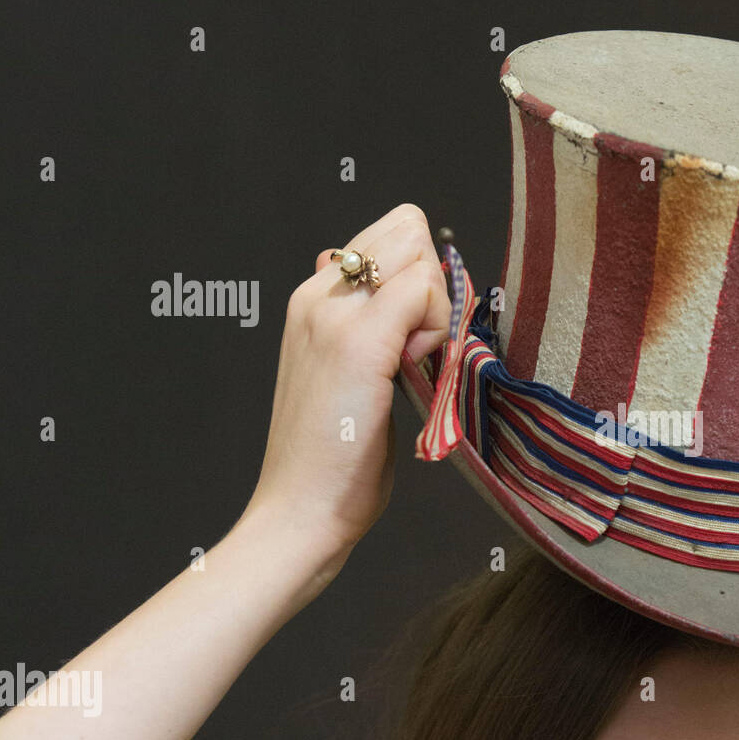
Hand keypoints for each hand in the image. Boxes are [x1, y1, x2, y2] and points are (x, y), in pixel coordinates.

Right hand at [242, 203, 450, 566]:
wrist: (300, 510)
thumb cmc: (336, 457)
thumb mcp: (353, 375)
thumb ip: (374, 328)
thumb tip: (405, 292)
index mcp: (314, 299)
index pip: (388, 234)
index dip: (421, 276)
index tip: (415, 334)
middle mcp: (318, 294)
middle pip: (407, 230)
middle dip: (432, 281)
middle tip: (419, 346)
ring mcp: (333, 314)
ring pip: (417, 252)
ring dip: (436, 306)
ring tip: (412, 364)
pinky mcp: (358, 342)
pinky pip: (423, 290)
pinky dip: (438, 329)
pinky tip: (414, 371)